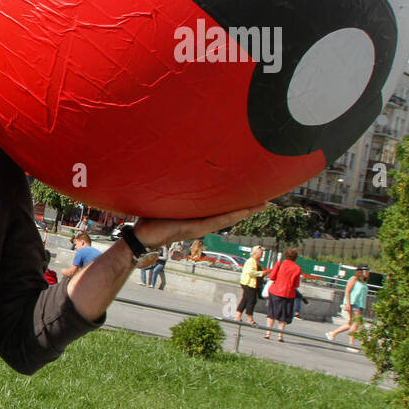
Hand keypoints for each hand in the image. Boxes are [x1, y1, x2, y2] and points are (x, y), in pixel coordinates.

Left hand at [134, 203, 267, 249]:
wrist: (141, 237)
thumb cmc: (150, 218)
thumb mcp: (166, 201)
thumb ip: (173, 191)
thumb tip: (174, 171)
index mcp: (198, 214)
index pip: (222, 206)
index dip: (238, 200)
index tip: (252, 191)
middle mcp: (202, 221)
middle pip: (230, 211)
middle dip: (249, 205)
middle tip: (267, 197)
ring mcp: (200, 226)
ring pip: (228, 216)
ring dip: (246, 210)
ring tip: (263, 203)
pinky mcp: (194, 228)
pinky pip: (215, 220)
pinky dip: (230, 215)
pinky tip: (244, 211)